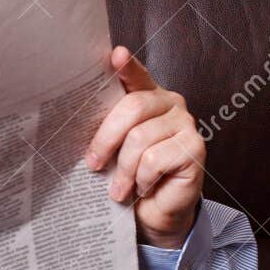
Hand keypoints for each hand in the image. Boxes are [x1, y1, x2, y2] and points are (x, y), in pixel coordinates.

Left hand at [84, 45, 204, 248]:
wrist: (154, 214)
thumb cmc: (129, 177)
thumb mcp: (113, 150)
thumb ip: (105, 128)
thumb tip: (74, 120)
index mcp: (147, 97)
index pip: (136, 75)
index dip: (127, 65)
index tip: (115, 55)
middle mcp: (170, 103)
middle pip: (133, 107)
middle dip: (106, 138)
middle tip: (93, 164)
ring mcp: (185, 124)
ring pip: (140, 138)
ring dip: (123, 170)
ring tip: (118, 189)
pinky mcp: (195, 148)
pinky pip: (154, 159)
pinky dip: (142, 179)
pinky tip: (143, 188)